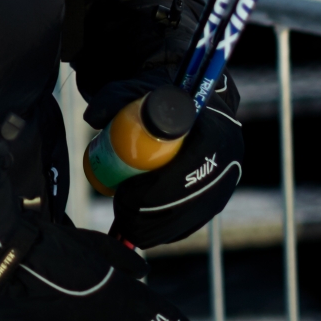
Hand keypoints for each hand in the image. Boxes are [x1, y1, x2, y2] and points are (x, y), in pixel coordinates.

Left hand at [110, 74, 243, 247]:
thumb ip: (114, 97)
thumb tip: (93, 119)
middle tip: (119, 212)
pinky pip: (190, 224)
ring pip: (188, 219)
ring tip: (125, 224)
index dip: (153, 191)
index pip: (185, 174)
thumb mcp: (138, 89)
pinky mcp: (216, 199)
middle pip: (186, 204)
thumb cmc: (162, 96)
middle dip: (149, 215)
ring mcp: (224, 185)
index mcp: (215, 133)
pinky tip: (142, 232)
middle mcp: (228, 163)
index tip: (123, 192)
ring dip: (155, 228)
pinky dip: (165, 231)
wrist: (191, 104)